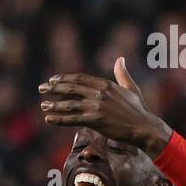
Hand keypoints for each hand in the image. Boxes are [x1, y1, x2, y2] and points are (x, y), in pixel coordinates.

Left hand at [38, 58, 171, 157]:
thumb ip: (122, 74)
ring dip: (54, 104)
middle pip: (72, 88)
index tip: (53, 80)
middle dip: (54, 87)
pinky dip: (59, 119)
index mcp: (105, 84)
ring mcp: (97, 106)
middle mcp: (99, 93)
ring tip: (43, 104)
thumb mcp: (131, 88)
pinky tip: (49, 119)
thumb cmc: (138, 110)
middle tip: (41, 88)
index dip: (65, 79)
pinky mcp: (95, 120)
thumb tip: (120, 59)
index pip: (80, 79)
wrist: (143, 127)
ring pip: (70, 104)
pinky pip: (73, 119)